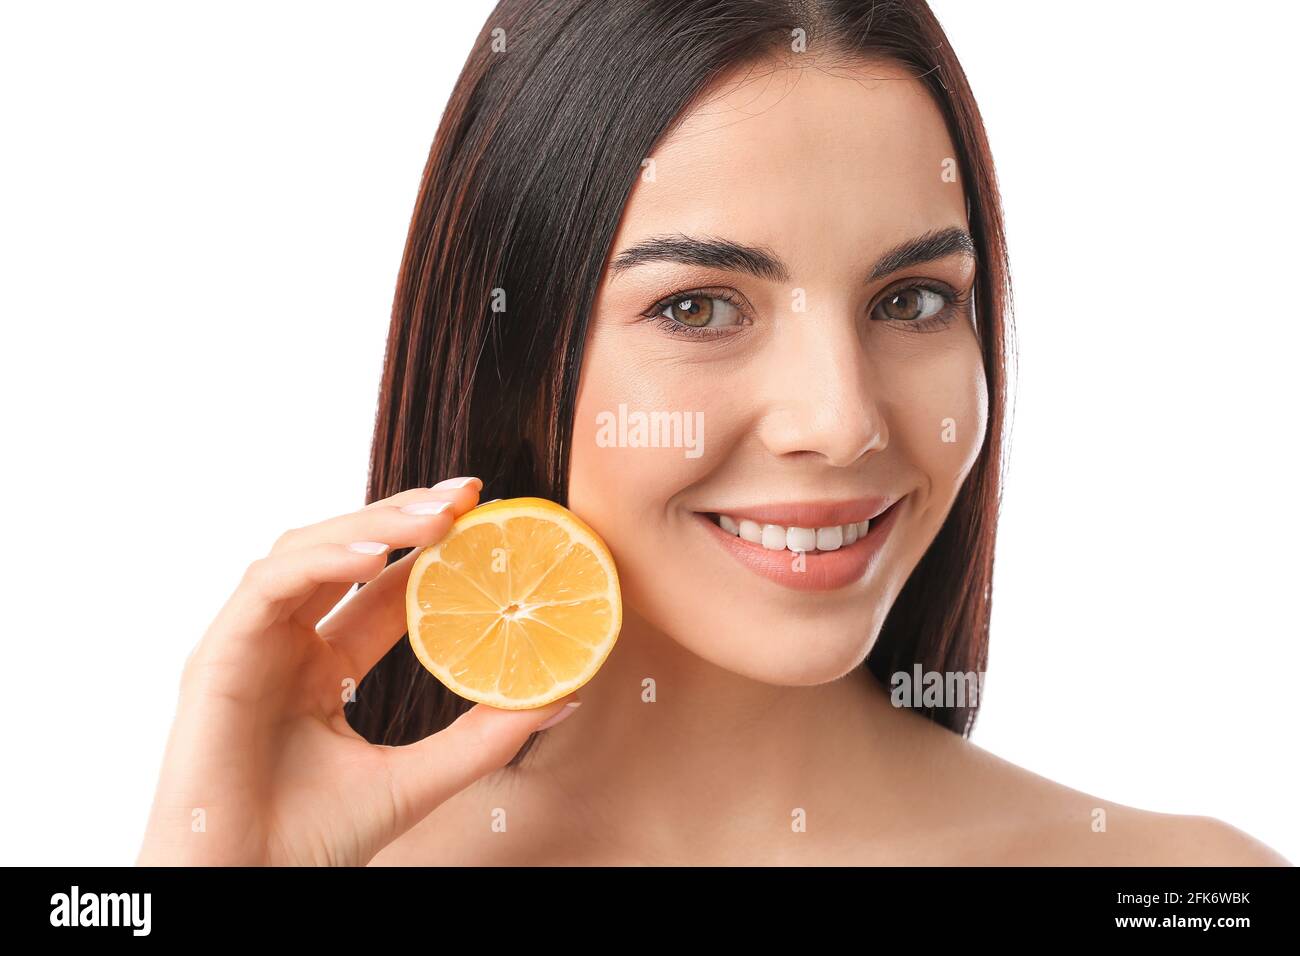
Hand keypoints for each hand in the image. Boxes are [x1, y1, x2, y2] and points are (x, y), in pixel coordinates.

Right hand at [135, 478, 579, 865]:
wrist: (248, 891)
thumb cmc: (314, 843)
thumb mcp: (419, 778)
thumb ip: (485, 735)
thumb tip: (566, 694)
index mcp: (324, 668)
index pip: (381, 589)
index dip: (429, 549)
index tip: (485, 516)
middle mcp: (286, 645)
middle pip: (344, 553)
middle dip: (404, 516)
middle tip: (469, 493)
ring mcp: (249, 645)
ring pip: (306, 552)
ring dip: (371, 525)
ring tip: (437, 516)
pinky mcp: (216, 655)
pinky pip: (269, 586)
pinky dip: (321, 562)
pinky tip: (374, 556)